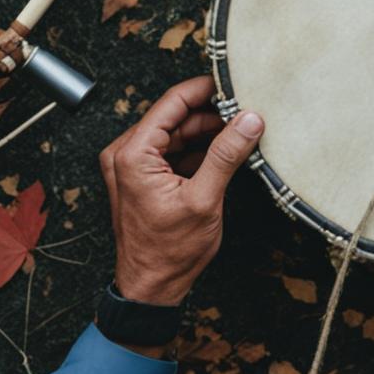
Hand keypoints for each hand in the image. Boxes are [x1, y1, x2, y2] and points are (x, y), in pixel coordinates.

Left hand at [98, 76, 262, 307]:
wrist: (150, 288)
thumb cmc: (168, 253)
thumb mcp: (204, 200)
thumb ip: (225, 155)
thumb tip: (248, 120)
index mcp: (133, 154)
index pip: (172, 103)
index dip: (205, 90)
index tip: (234, 84)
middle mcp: (125, 155)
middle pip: (174, 117)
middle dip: (211, 114)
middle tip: (246, 113)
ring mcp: (131, 167)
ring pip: (175, 134)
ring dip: (207, 133)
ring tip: (240, 134)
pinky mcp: (142, 179)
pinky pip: (172, 152)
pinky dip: (197, 151)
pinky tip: (224, 154)